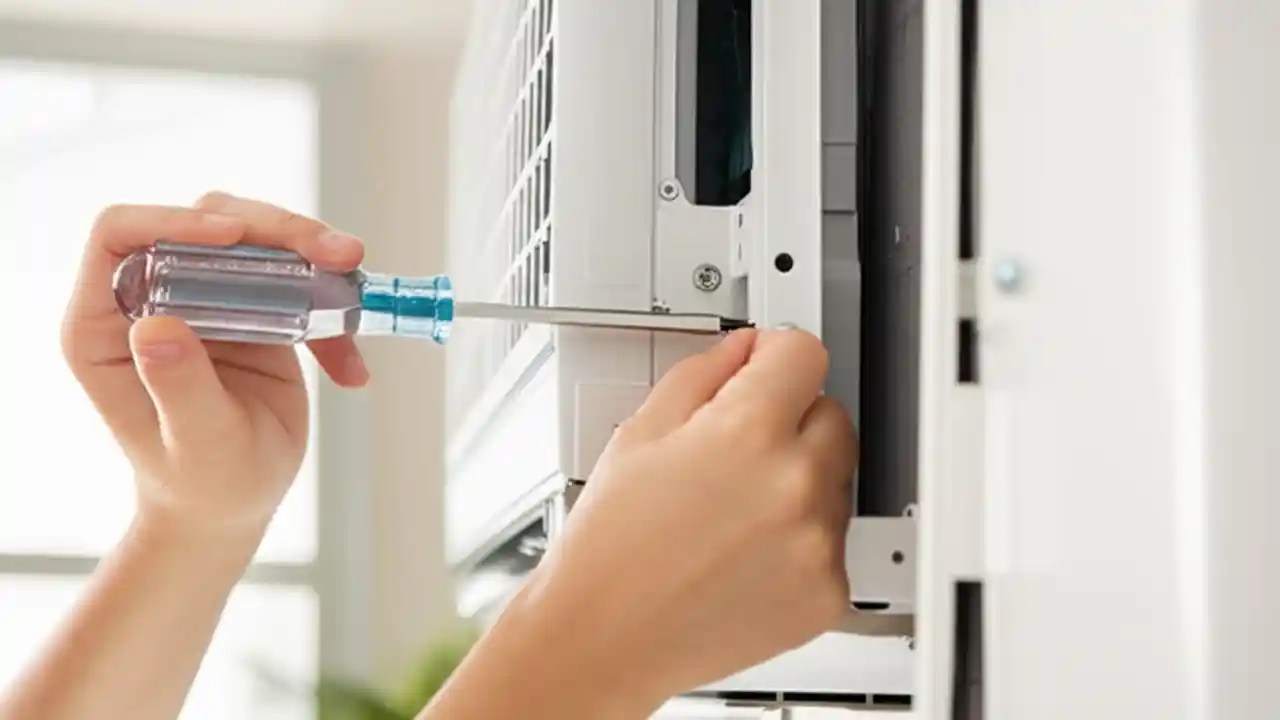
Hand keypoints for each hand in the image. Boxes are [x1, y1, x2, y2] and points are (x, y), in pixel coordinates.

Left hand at [61, 192, 368, 537]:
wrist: (230, 504)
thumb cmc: (202, 484)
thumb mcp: (195, 442)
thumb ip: (176, 385)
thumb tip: (155, 326)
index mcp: (105, 325)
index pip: (121, 235)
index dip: (174, 221)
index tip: (235, 235)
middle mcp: (149, 299)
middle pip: (206, 224)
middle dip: (275, 230)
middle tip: (337, 257)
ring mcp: (203, 300)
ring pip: (255, 240)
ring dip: (313, 257)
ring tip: (355, 288)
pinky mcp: (250, 310)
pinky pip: (295, 283)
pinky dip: (333, 314)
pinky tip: (350, 370)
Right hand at [426, 329, 855, 718]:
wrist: (604, 638)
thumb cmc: (609, 547)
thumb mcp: (639, 433)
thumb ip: (702, 374)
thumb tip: (745, 352)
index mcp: (745, 432)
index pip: (804, 352)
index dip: (775, 354)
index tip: (766, 365)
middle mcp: (794, 483)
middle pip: (831, 413)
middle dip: (790, 419)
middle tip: (733, 453)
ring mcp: (817, 542)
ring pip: (836, 478)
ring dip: (799, 481)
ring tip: (731, 513)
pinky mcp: (828, 591)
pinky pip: (835, 540)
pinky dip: (802, 540)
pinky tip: (746, 552)